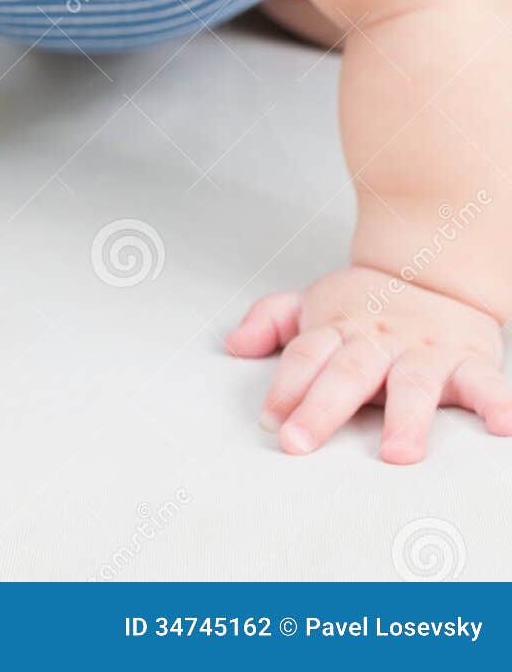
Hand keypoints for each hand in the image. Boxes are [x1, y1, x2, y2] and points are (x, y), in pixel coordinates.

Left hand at [225, 264, 511, 462]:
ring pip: (414, 384)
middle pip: (347, 372)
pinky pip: (487, 384)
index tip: (271, 421)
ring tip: (397, 454)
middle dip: (322, 407)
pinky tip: (503, 428)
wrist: (437, 263)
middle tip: (299, 441)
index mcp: (340, 328)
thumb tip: (233, 344)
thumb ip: (272, 320)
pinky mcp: (469, 361)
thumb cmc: (369, 302)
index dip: (286, 386)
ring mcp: (425, 352)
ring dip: (407, 419)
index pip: (306, 355)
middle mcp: (380, 341)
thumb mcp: (315, 302)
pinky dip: (498, 404)